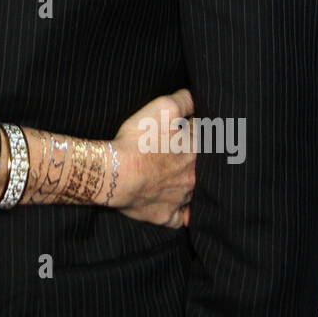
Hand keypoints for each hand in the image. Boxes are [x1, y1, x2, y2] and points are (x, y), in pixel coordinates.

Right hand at [109, 88, 196, 227]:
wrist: (114, 172)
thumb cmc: (137, 140)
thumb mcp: (162, 108)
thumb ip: (184, 100)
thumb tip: (196, 98)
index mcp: (194, 152)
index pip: (203, 138)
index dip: (194, 131)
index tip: (187, 128)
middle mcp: (192, 178)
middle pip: (202, 168)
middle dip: (195, 160)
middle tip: (181, 153)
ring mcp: (180, 198)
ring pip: (193, 193)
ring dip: (190, 185)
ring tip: (179, 178)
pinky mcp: (165, 215)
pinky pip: (179, 218)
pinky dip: (181, 214)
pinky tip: (180, 210)